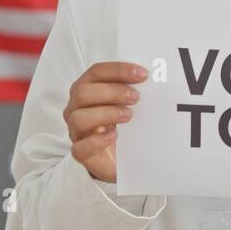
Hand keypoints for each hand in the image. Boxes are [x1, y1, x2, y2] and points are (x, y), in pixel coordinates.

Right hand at [64, 61, 147, 182]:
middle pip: (83, 92)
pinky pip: (80, 147)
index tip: (142, 74)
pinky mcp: (81, 153)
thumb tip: (153, 80)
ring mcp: (77, 131)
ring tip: (128, 116)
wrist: (122, 158)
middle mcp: (77, 108)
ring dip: (106, 113)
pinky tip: (114, 136)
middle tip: (136, 97)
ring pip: (79, 118)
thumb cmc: (124, 126)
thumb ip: (134, 91)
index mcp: (88, 90)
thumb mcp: (128, 105)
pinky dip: (97, 141)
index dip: (118, 70)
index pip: (96, 72)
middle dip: (112, 91)